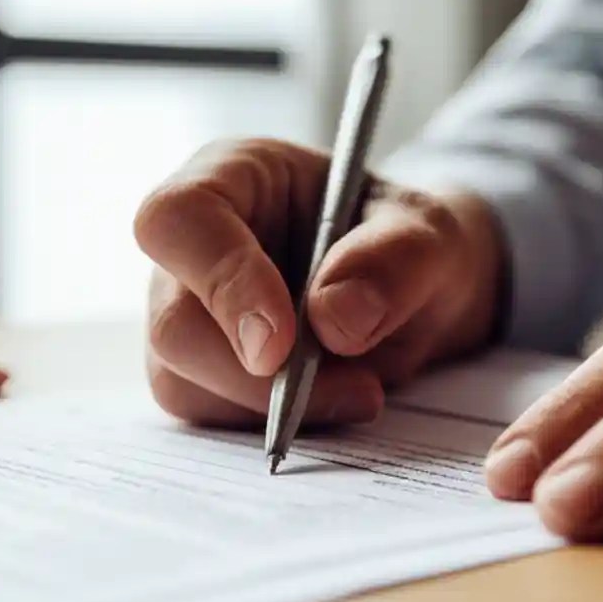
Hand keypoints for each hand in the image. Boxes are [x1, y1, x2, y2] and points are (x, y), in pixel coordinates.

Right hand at [133, 138, 504, 425]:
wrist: (415, 291)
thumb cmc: (407, 242)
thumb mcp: (430, 233)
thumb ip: (394, 260)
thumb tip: (336, 319)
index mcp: (232, 176)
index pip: (179, 218)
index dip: (221, 281)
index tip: (282, 343)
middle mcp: (192, 247)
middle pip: (172, 322)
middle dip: (255, 375)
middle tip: (355, 387)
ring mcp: (187, 314)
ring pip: (181, 381)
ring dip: (271, 408)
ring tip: (361, 391)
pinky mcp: (200, 374)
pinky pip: (209, 416)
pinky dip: (272, 425)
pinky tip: (332, 402)